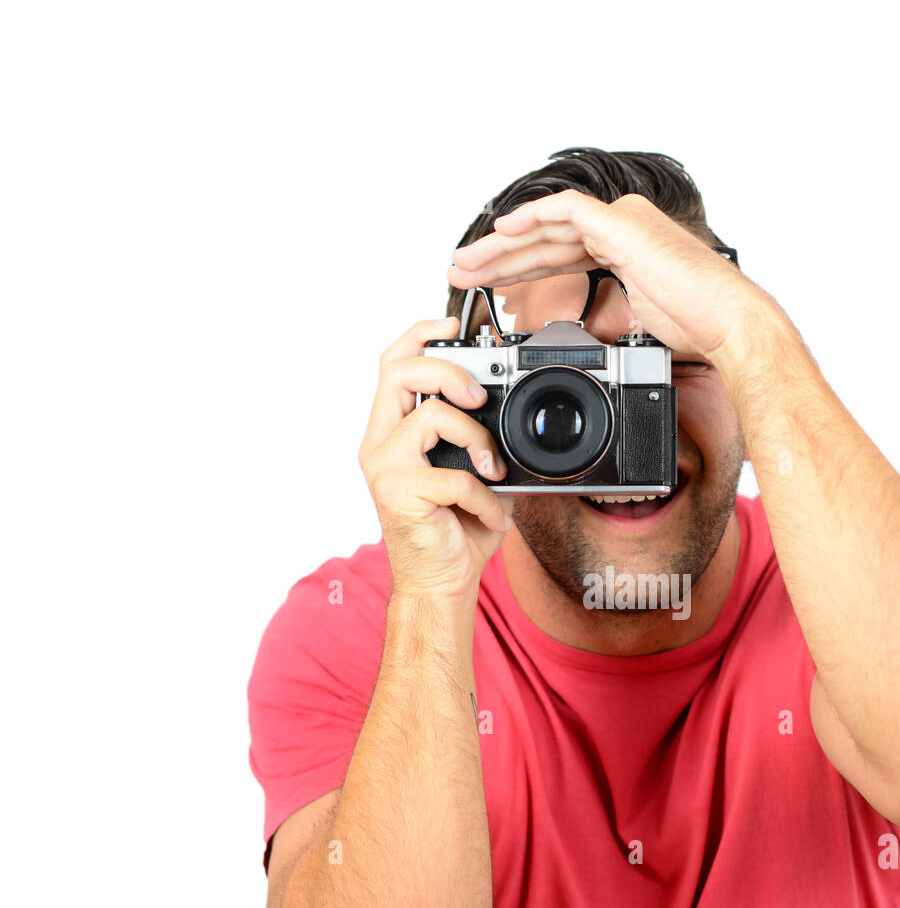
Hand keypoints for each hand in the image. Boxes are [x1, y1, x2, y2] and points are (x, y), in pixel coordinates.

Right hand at [359, 316, 512, 603]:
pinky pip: (455, 475)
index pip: (393, 364)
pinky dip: (485, 497)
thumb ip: (478, 439)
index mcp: (393, 432)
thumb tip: (511, 412)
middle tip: (479, 396)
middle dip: (448, 369)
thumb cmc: (454, 531)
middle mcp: (379, 444)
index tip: (451, 322)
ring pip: (432, 415)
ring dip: (478, 440)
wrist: (440, 584)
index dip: (419, 334)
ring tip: (492, 471)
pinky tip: (490, 515)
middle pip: (399, 370)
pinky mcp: (399, 493)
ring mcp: (384, 467)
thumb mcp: (472, 474)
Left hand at [447, 192, 778, 361]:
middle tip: (461, 271)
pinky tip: (502, 232)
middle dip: (499, 258)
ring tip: (466, 263)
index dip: (519, 267)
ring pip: (546, 226)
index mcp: (625, 247)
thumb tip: (590, 331)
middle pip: (546, 239)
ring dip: (501, 247)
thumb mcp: (641, 320)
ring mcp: (622, 222)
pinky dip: (532, 218)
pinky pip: (566, 210)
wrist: (727, 322)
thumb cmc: (699, 325)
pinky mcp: (622, 225)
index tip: (489, 284)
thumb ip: (612, 312)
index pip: (559, 251)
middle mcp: (621, 227)